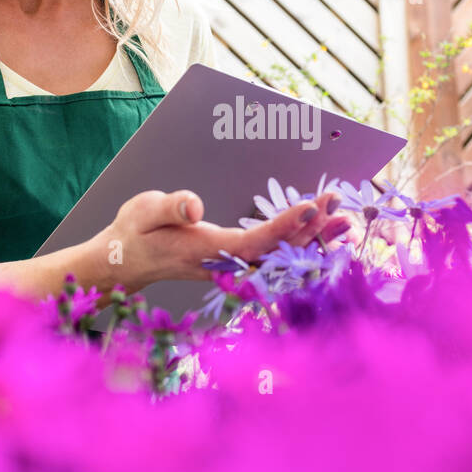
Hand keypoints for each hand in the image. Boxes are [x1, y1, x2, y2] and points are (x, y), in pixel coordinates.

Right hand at [89, 189, 350, 294]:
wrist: (126, 261)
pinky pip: (276, 256)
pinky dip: (303, 245)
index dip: (285, 227)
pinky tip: (325, 236)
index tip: (312, 208)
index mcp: (206, 250)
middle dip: (311, 230)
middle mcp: (226, 263)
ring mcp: (233, 266)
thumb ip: (169, 208)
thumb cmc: (135, 233)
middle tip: (340, 205)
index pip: (254, 241)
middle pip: (277, 251)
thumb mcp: (143, 211)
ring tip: (345, 220)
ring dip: (314, 239)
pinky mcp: (236, 262)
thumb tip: (194, 205)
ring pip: (281, 256)